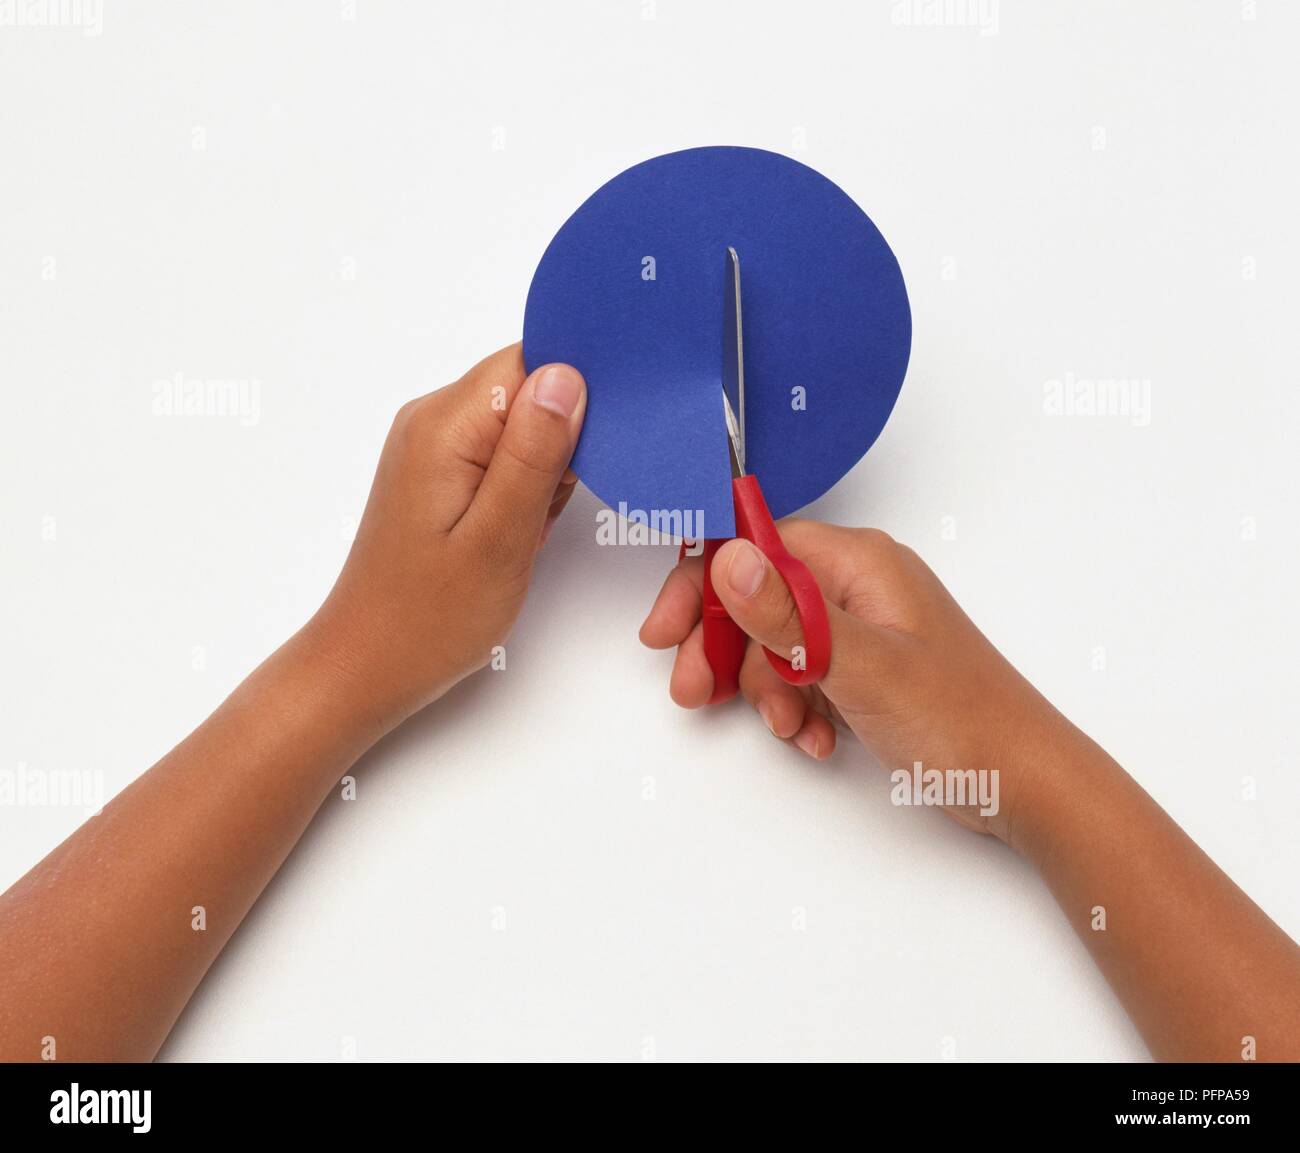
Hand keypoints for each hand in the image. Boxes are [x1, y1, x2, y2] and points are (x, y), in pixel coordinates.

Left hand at [311, 345, 585, 736]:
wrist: (369, 664)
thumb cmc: (429, 617)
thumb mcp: (498, 539)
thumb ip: (535, 453)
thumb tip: (567, 375)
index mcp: (445, 426)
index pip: (532, 360)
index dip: (578, 391)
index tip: (598, 443)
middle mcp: (434, 421)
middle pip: (530, 389)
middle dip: (564, 441)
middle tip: (548, 507)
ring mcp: (435, 447)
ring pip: (524, 426)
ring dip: (547, 472)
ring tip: (528, 529)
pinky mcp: (442, 473)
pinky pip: (505, 456)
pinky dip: (527, 490)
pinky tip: (518, 532)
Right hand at [639, 520, 1065, 837]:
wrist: (1026, 783)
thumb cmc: (963, 718)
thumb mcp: (864, 665)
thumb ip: (790, 614)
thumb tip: (730, 559)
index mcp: (858, 563)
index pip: (754, 545)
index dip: (702, 583)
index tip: (666, 631)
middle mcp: (858, 586)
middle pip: (757, 597)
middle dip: (725, 649)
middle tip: (696, 693)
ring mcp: (863, 628)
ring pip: (776, 643)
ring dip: (767, 689)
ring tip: (790, 728)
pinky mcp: (868, 669)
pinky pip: (805, 676)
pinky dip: (797, 707)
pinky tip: (817, 738)